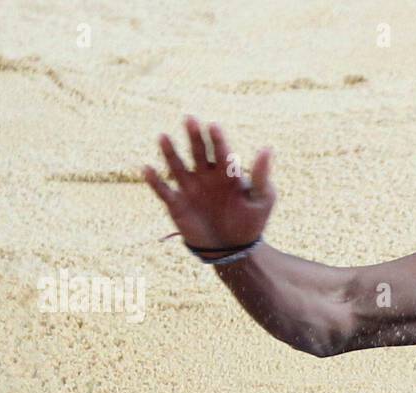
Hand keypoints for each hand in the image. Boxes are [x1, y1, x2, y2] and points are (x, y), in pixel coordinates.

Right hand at [142, 116, 274, 250]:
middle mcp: (206, 176)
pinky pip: (163, 190)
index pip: (221, 151)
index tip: (214, 126)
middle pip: (198, 151)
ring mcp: (190, 188)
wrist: (232, 250)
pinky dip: (154, 181)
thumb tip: (268, 148)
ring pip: (177, 166)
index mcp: (227, 173)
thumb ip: (262, 177)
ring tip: (164, 137)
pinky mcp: (176, 203)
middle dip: (194, 136)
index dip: (217, 139)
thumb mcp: (262, 201)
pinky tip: (147, 168)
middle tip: (190, 119)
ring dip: (170, 152)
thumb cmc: (250, 222)